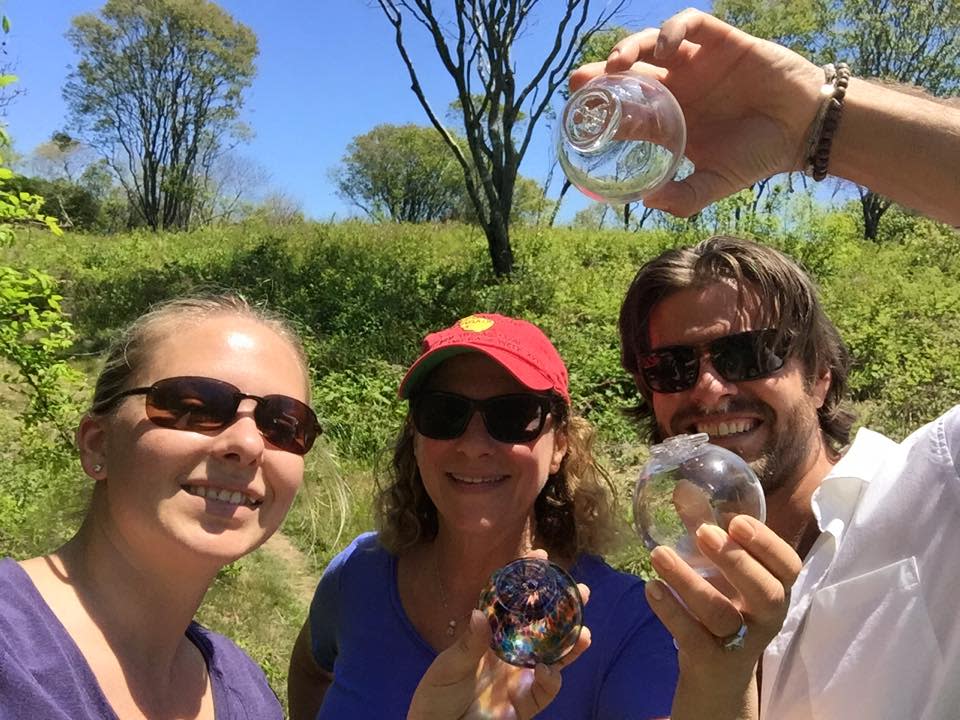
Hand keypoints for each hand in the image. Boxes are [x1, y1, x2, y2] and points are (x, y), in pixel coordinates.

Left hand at [407, 549, 591, 719]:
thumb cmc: (436, 698)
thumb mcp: (447, 668)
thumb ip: (468, 645)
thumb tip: (480, 614)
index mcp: (491, 636)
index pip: (513, 603)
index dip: (528, 580)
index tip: (542, 556)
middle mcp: (511, 653)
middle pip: (543, 626)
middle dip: (565, 609)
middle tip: (582, 591)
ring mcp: (520, 679)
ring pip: (554, 657)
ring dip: (571, 645)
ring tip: (584, 632)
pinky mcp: (524, 704)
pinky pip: (544, 691)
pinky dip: (551, 680)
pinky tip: (549, 670)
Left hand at [569, 9, 823, 216]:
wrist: (804, 130)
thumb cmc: (757, 156)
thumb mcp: (715, 184)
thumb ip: (683, 197)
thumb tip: (646, 202)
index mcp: (670, 120)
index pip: (625, 109)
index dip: (600, 107)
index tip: (576, 111)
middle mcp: (678, 89)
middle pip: (629, 74)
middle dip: (601, 75)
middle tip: (579, 82)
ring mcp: (698, 63)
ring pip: (652, 45)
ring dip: (629, 48)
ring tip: (616, 64)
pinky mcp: (722, 42)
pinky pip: (690, 25)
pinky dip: (673, 30)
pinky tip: (665, 46)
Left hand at [643, 515, 800, 711]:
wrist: (716, 669)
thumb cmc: (724, 602)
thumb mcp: (719, 566)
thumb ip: (703, 526)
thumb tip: (682, 486)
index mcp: (776, 586)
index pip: (788, 566)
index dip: (767, 544)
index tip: (738, 521)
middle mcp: (766, 616)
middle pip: (765, 592)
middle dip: (736, 561)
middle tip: (703, 533)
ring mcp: (741, 642)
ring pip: (721, 614)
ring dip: (688, 583)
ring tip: (658, 554)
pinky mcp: (712, 660)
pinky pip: (693, 637)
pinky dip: (671, 611)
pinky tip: (652, 587)